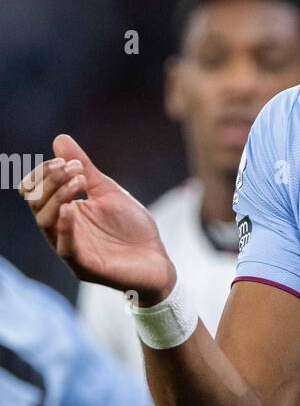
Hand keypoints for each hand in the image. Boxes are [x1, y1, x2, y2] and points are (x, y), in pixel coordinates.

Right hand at [18, 134, 175, 304]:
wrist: (157, 261)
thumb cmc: (132, 228)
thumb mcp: (108, 191)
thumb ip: (84, 167)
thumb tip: (59, 138)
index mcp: (64, 211)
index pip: (35, 190)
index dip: (45, 173)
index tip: (68, 161)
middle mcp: (61, 230)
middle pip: (37, 203)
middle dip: (52, 181)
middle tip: (75, 169)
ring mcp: (71, 249)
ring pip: (45, 223)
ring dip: (59, 197)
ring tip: (79, 180)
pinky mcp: (84, 267)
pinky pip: (65, 247)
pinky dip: (64, 227)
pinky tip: (70, 209)